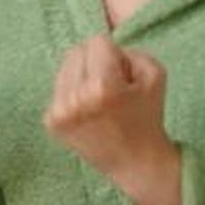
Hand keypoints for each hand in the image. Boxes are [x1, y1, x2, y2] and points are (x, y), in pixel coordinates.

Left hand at [43, 36, 174, 183]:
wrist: (135, 162)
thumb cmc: (147, 115)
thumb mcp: (154, 74)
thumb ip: (130, 51)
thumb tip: (99, 49)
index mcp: (102, 86)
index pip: (97, 42)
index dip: (114, 55)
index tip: (123, 76)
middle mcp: (75, 98)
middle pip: (75, 51)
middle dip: (94, 62)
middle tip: (111, 86)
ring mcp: (59, 112)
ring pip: (63, 68)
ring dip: (81, 76)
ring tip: (99, 99)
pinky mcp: (50, 122)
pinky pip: (58, 89)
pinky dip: (72, 94)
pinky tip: (87, 112)